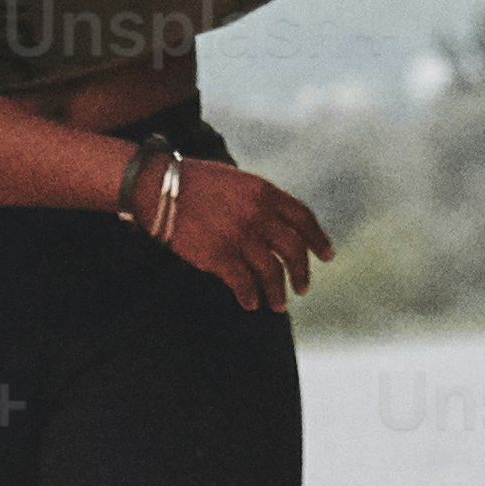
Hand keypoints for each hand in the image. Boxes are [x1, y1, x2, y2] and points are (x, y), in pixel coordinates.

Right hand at [146, 151, 325, 315]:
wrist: (157, 187)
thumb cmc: (195, 182)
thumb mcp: (237, 180)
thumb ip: (260, 200)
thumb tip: (279, 225)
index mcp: (264, 191)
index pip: (303, 218)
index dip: (318, 239)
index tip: (326, 256)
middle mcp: (258, 214)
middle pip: (293, 250)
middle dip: (302, 272)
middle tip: (303, 288)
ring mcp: (239, 236)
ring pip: (272, 272)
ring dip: (278, 293)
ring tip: (279, 305)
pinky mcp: (219, 256)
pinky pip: (244, 284)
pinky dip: (251, 297)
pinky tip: (250, 304)